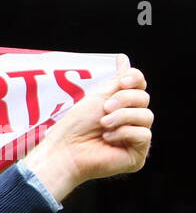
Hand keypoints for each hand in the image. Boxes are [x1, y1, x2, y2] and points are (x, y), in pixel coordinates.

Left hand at [23, 54, 152, 202]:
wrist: (66, 149)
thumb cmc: (75, 125)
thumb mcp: (98, 97)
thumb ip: (116, 79)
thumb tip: (123, 58)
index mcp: (121, 106)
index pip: (140, 86)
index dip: (135, 79)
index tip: (122, 81)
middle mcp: (131, 121)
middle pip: (144, 99)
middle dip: (124, 100)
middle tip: (104, 109)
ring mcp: (135, 138)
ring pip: (147, 116)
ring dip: (122, 117)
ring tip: (103, 125)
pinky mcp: (137, 154)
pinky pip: (144, 135)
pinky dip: (125, 133)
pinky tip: (107, 139)